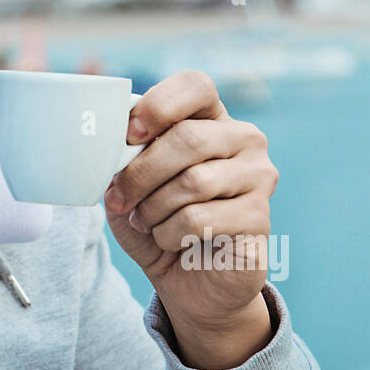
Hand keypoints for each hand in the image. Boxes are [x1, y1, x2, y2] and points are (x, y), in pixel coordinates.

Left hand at [103, 70, 277, 368]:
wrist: (189, 282)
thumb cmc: (157, 222)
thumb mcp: (130, 185)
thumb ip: (123, 157)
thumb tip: (110, 139)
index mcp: (211, 119)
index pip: (194, 86)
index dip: (159, 105)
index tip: (129, 135)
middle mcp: (243, 139)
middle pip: (188, 138)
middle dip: (140, 173)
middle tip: (119, 198)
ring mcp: (258, 177)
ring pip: (193, 181)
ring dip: (153, 208)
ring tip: (146, 222)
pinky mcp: (260, 217)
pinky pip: (201, 218)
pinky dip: (171, 234)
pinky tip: (171, 241)